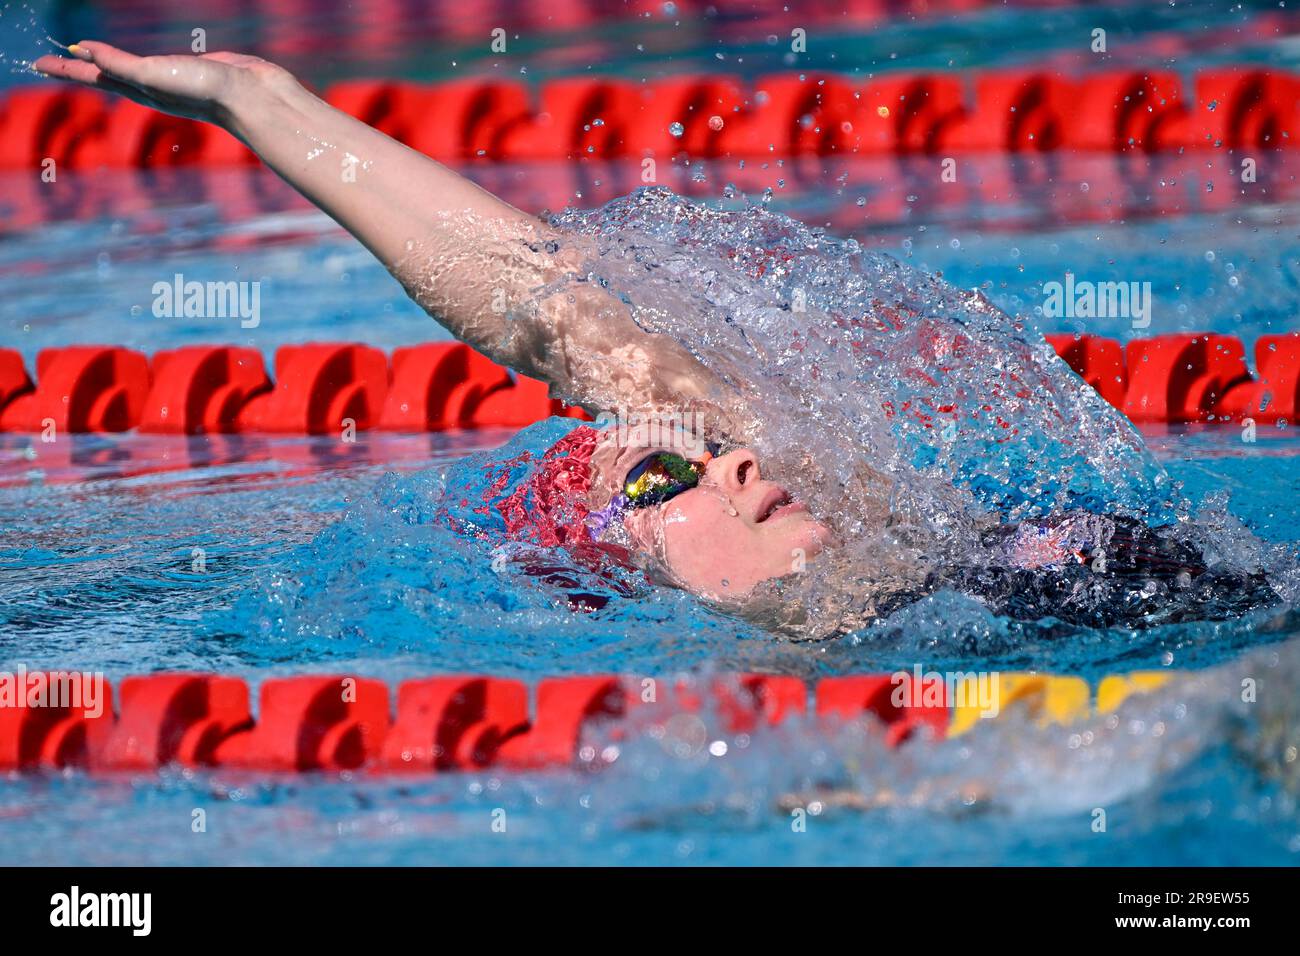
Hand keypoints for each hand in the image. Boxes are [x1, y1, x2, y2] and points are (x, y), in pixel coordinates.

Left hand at [33, 41, 291, 127]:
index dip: (64, 69)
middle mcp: (153, 86)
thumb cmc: (205, 91)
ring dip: (105, 64)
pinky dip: (140, 58)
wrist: (254, 98)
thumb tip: (83, 51)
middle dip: (77, 68)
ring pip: (127, 69)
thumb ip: (119, 63)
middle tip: (50, 63)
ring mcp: (173, 79)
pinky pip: (155, 61)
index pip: (92, 76)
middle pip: (104, 74)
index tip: (35, 65)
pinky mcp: (193, 69)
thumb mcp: (155, 76)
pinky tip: (139, 59)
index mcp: (140, 89)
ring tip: (89, 59)